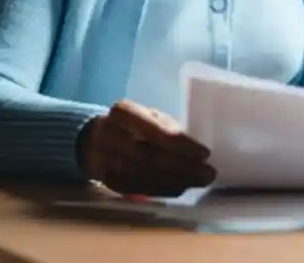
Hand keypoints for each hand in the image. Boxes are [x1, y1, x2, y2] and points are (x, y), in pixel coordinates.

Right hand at [77, 99, 215, 196]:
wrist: (94, 140)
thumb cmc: (134, 125)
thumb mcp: (149, 116)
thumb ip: (170, 129)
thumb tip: (200, 153)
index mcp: (123, 113)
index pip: (156, 131)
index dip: (182, 145)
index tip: (206, 154)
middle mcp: (110, 136)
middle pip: (150, 157)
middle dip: (183, 167)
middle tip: (209, 173)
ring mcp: (105, 161)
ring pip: (145, 176)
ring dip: (177, 181)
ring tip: (201, 181)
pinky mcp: (108, 181)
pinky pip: (139, 189)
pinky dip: (164, 190)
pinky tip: (182, 187)